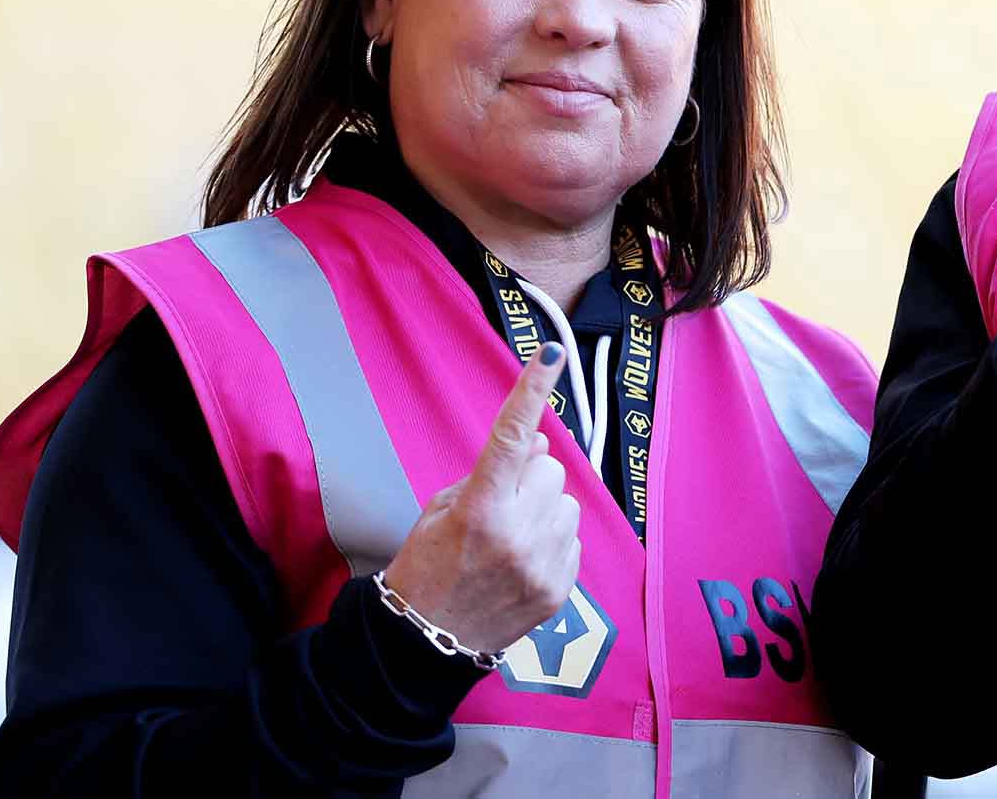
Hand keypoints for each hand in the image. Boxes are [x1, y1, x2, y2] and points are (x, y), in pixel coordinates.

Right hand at [381, 342, 583, 654]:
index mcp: (479, 509)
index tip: (551, 353)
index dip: (531, 391)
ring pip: (566, 503)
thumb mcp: (441, 510)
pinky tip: (519, 565)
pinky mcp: (559, 589)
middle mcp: (516, 534)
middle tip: (500, 504)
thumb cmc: (426, 569)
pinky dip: (550, 544)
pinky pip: (572, 540)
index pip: (511, 437)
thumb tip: (539, 442)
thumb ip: (493, 473)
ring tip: (508, 540)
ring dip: (543, 511)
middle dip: (528, 477)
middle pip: (549, 468)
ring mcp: (541, 564)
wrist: (424, 644)